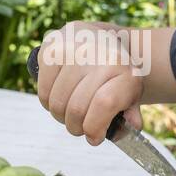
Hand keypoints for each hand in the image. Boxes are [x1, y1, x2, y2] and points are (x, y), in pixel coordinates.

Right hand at [36, 21, 144, 143]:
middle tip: (80, 126)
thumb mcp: (131, 92)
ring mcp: (72, 49)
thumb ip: (131, 112)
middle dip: (76, 127)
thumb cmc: (116, 73)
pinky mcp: (50, 48)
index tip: (94, 137)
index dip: (95, 127)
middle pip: (76, 108)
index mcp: (123, 68)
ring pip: (57, 103)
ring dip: (61, 117)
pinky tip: (60, 97)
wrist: (102, 38)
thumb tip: (132, 126)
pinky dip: (48, 104)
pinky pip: (43, 92)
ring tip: (70, 111)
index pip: (104, 103)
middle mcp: (98, 55)